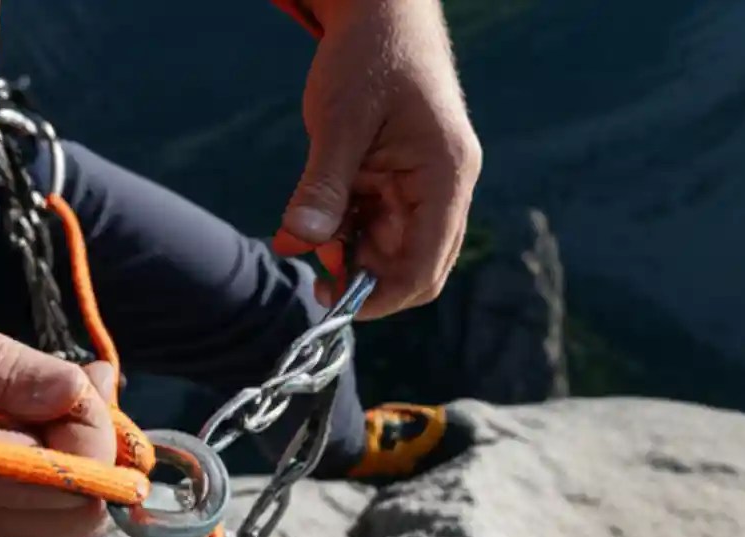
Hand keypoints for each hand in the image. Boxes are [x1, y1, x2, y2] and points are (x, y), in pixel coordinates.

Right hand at [0, 260, 116, 536]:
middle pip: (70, 516)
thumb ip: (7, 370)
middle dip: (94, 449)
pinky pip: (4, 499)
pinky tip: (9, 399)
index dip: (101, 429)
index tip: (92, 369)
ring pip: (43, 514)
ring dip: (65, 453)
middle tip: (78, 376)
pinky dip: (31, 457)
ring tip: (43, 380)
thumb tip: (84, 396)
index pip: (71, 484)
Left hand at [272, 0, 482, 319]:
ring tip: (305, 231)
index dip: (380, 296)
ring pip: (390, 248)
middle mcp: (445, 188)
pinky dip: (343, 228)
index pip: (425, 266)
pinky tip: (312, 219)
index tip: (331, 300)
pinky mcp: (403, 179)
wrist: (383, 6)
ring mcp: (426, 185)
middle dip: (360, 274)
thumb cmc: (371, 52)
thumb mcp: (339, 120)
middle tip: (310, 261)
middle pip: (412, 266)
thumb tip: (299, 244)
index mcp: (445, 176)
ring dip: (346, 251)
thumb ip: (322, 186)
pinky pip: (375, 223)